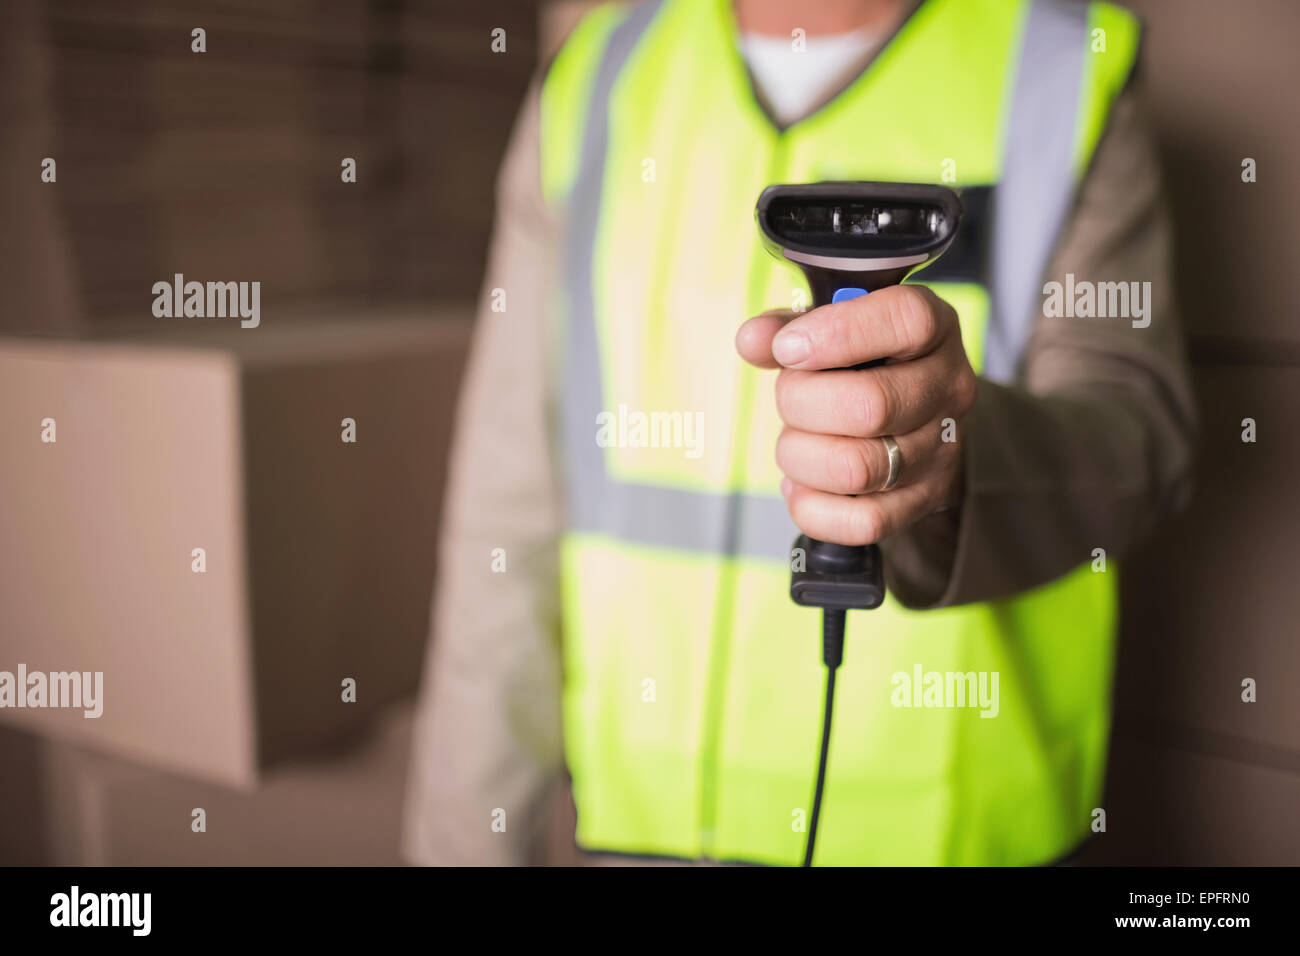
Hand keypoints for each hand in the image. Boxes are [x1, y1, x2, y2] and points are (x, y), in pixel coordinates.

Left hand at [735, 285, 976, 546]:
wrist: (915, 421)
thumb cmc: (864, 365)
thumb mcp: (833, 328)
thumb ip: (789, 326)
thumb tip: (753, 340)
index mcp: (934, 330)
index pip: (906, 321)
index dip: (835, 334)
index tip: (788, 347)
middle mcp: (948, 390)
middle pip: (869, 406)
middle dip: (801, 402)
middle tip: (789, 398)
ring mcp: (940, 452)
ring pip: (855, 468)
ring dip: (799, 455)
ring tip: (796, 440)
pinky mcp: (920, 503)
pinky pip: (859, 523)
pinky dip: (811, 506)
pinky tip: (802, 483)